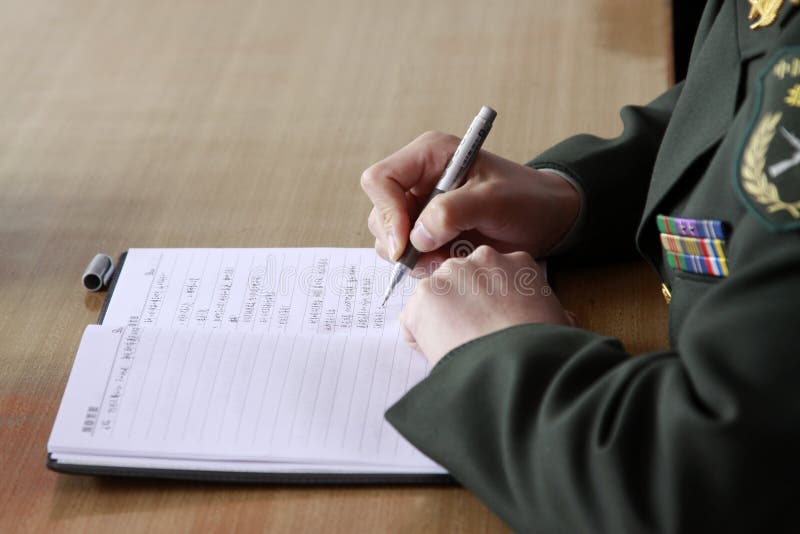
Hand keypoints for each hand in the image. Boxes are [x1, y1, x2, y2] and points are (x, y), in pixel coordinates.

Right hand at [361, 131, 580, 273]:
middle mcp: (418, 180)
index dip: (387, 212)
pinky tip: (452, 263)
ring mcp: (421, 208)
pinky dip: (425, 265)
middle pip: (380, 213)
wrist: (547, 219)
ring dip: (415, 257)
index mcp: (429, 156)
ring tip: (450, 259)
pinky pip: (409, 255)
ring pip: (390, 239)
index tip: (406, 244)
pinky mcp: (428, 234)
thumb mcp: (494, 200)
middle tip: (433, 258)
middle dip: (401, 242)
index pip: (381, 180)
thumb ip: (453, 212)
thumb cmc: (527, 199)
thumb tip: (417, 236)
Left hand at [400, 245, 574, 364]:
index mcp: (517, 262)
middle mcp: (480, 259)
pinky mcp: (424, 298)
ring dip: (442, 320)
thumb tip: (562, 319)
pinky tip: (442, 353)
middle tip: (476, 335)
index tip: (496, 321)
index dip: (492, 302)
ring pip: (435, 300)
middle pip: (461, 281)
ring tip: (461, 347)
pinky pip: (413, 322)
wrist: (519, 367)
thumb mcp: (559, 322)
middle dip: (464, 306)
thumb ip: (551, 311)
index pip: (493, 275)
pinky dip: (421, 339)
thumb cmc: (544, 349)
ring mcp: (449, 276)